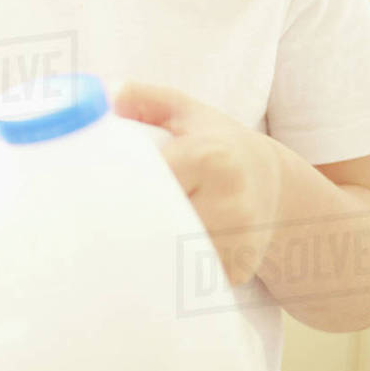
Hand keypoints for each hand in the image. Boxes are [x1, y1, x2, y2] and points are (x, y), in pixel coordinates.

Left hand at [111, 80, 282, 287]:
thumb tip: (109, 96)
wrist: (271, 182)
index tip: (98, 193)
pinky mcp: (238, 269)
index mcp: (210, 158)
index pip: (153, 181)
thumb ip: (147, 98)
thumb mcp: (186, 111)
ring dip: (148, 247)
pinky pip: (187, 274)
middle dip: (131, 223)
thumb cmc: (217, 143)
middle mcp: (230, 201)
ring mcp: (237, 240)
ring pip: (169, 253)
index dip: (125, 188)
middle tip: (104, 221)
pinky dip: (170, 266)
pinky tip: (163, 252)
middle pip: (158, 222)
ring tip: (136, 233)